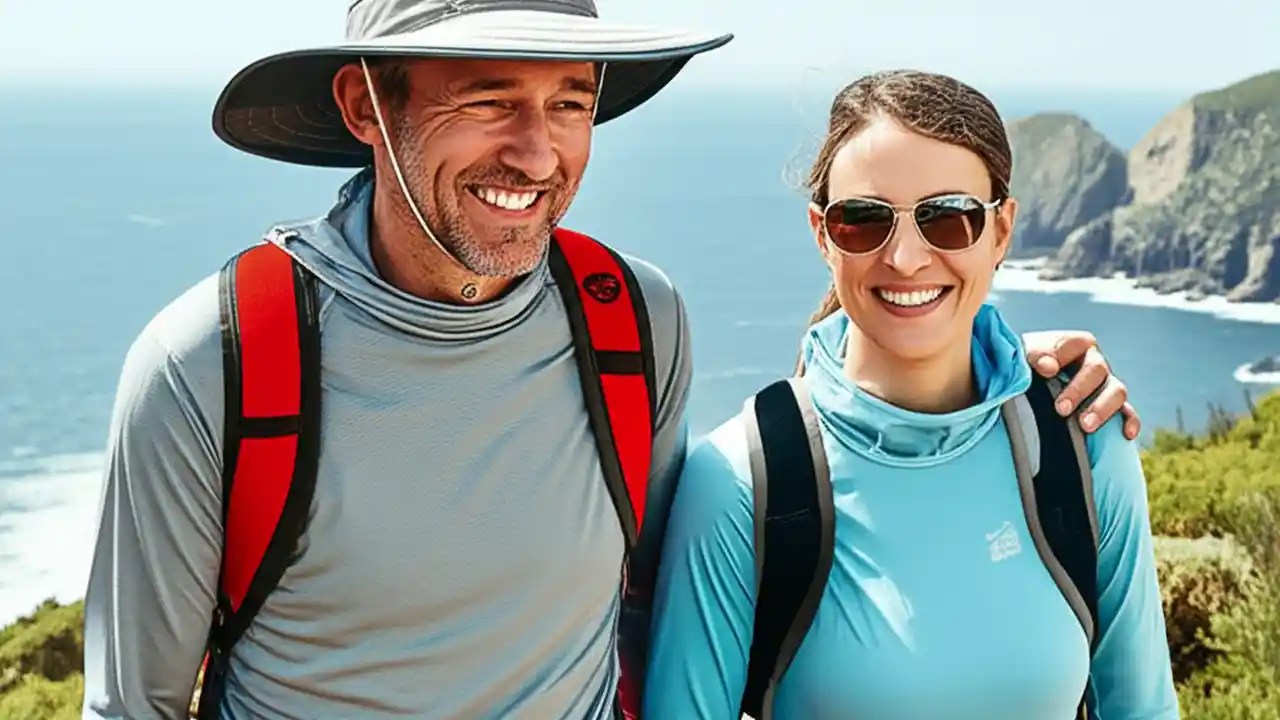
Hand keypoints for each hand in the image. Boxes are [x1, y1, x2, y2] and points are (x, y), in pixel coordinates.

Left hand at [1022, 330, 1140, 440]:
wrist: (1028, 386)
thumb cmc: (1025, 368)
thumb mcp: (1023, 357)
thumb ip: (1034, 357)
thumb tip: (1047, 367)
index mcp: (1073, 346)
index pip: (1077, 343)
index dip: (1063, 354)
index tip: (1045, 370)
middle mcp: (1094, 363)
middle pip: (1097, 370)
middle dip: (1079, 390)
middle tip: (1060, 409)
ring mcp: (1106, 385)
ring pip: (1116, 391)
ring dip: (1102, 408)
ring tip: (1085, 426)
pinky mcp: (1112, 408)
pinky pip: (1128, 413)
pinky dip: (1129, 421)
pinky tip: (1127, 434)